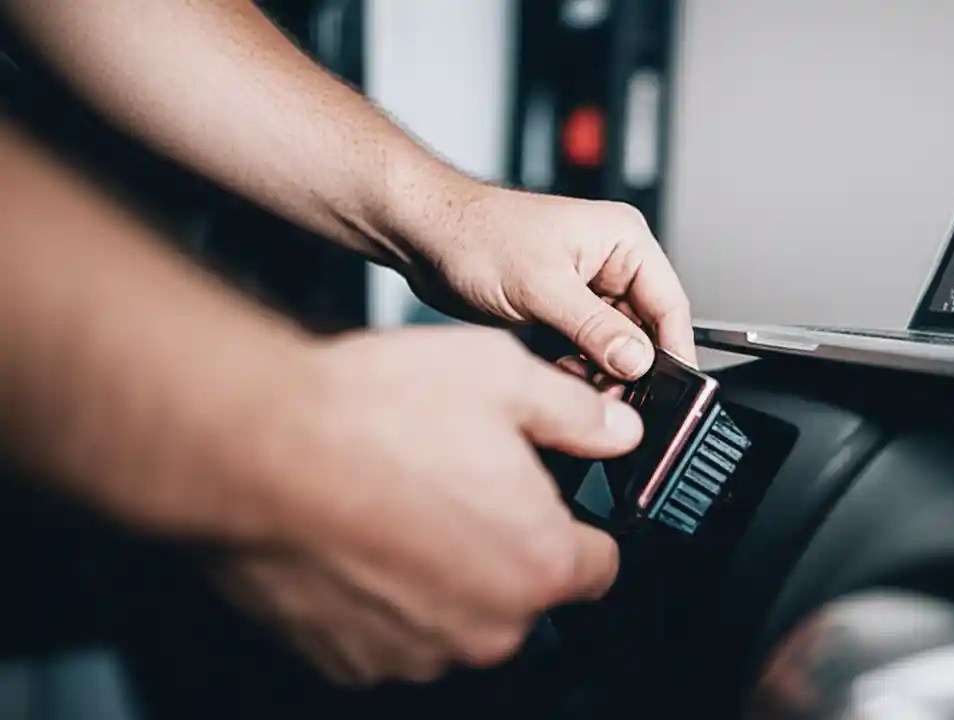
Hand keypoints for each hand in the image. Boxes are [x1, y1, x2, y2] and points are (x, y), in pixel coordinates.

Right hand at [210, 326, 641, 685]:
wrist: (249, 447)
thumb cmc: (369, 413)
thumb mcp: (503, 377)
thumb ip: (577, 413)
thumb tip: (616, 432)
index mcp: (539, 561)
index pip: (600, 565)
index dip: (579, 525)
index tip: (551, 499)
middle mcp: (487, 625)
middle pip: (523, 592)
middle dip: (503, 545)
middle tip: (459, 480)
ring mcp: (416, 652)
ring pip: (457, 615)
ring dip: (442, 571)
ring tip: (400, 500)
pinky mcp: (349, 661)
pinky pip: (391, 633)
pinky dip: (384, 594)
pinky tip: (359, 534)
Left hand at [393, 183, 696, 380]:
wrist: (424, 237)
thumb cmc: (475, 234)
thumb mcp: (542, 287)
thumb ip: (595, 328)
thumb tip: (637, 360)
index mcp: (622, 241)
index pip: (670, 303)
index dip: (674, 350)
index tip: (674, 389)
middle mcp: (611, 262)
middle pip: (647, 328)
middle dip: (634, 366)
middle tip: (619, 399)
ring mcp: (587, 287)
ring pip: (618, 344)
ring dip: (605, 371)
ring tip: (587, 388)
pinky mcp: (563, 308)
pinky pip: (590, 348)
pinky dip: (582, 368)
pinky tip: (564, 375)